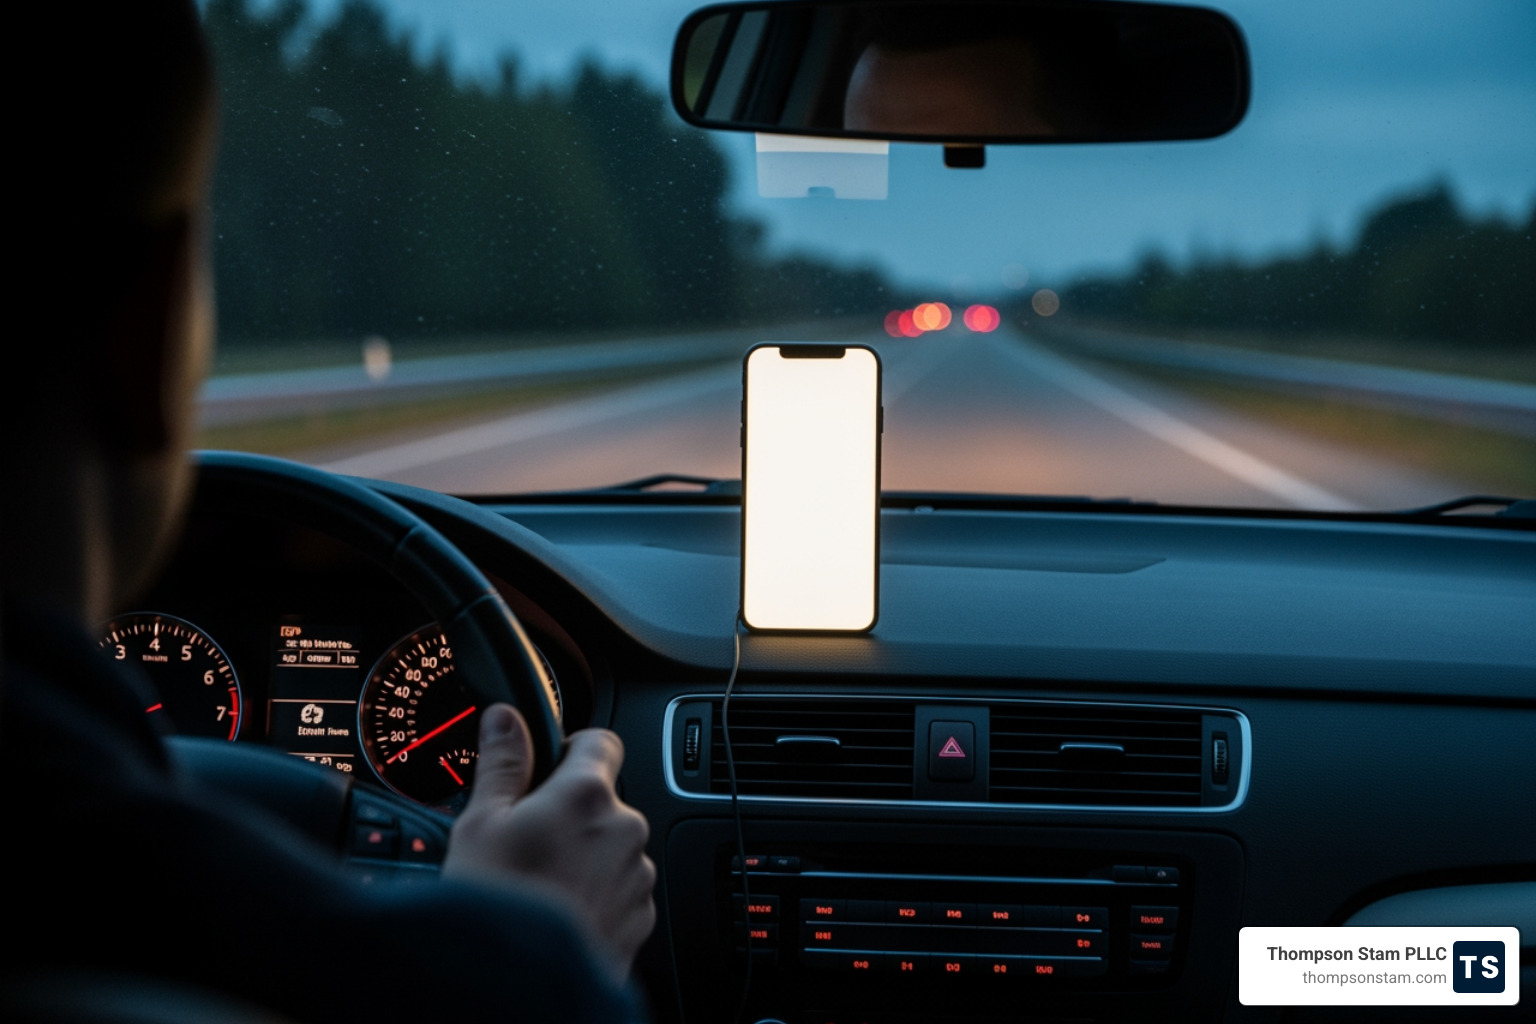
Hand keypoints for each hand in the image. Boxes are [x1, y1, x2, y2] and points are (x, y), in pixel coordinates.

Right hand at [442, 703, 656, 975]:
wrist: (517, 986)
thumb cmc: (496, 903)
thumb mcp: (481, 823)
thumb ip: (502, 763)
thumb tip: (507, 718)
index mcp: (587, 794)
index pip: (601, 741)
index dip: (573, 748)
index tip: (551, 764)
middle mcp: (625, 829)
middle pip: (602, 801)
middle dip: (570, 814)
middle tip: (526, 841)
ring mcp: (637, 875)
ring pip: (612, 848)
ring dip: (585, 856)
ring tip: (539, 883)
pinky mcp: (641, 917)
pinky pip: (621, 890)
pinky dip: (596, 894)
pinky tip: (559, 909)